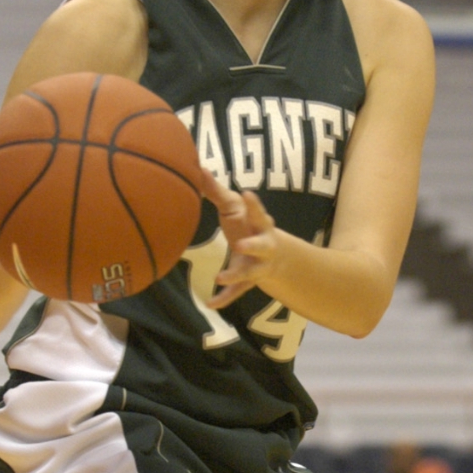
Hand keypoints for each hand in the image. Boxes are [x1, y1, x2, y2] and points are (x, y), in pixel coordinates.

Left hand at [199, 168, 283, 308]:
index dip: (254, 205)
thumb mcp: (234, 207)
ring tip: (220, 277)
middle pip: (262, 245)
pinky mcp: (247, 281)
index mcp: (260, 224)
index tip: (247, 194)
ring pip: (249, 272)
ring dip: (236, 275)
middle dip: (253, 245)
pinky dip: (224, 298)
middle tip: (241, 244)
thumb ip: (217, 191)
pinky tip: (210, 304)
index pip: (258, 213)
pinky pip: (236, 291)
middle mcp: (263, 246)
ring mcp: (257, 265)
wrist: (273, 255)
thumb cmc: (246, 224)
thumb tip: (199, 168)